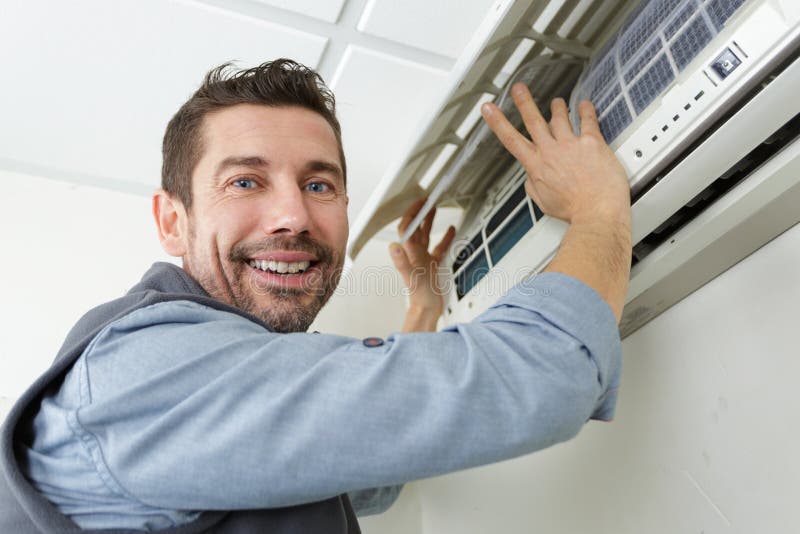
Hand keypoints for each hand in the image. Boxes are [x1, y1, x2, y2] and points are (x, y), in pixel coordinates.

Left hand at [389, 198, 455, 331]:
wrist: (427, 309)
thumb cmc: (419, 295)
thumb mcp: (411, 276)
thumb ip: (401, 261)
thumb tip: (393, 246)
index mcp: (410, 253)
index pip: (407, 228)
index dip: (412, 214)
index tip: (419, 203)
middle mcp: (415, 253)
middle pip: (415, 227)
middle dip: (420, 213)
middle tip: (426, 200)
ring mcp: (424, 258)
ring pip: (426, 234)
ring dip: (429, 221)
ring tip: (434, 208)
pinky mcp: (433, 264)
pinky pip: (439, 247)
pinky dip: (445, 238)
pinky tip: (451, 231)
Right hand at [481, 84, 629, 225]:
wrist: (597, 214)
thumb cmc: (574, 211)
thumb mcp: (544, 203)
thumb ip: (534, 186)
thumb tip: (531, 178)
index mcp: (536, 167)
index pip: (511, 140)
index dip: (497, 122)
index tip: (489, 110)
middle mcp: (551, 152)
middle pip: (533, 121)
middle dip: (523, 102)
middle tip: (518, 89)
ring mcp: (571, 145)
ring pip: (560, 117)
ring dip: (557, 107)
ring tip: (557, 102)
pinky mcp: (592, 143)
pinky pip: (587, 120)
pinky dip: (585, 110)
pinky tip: (585, 105)